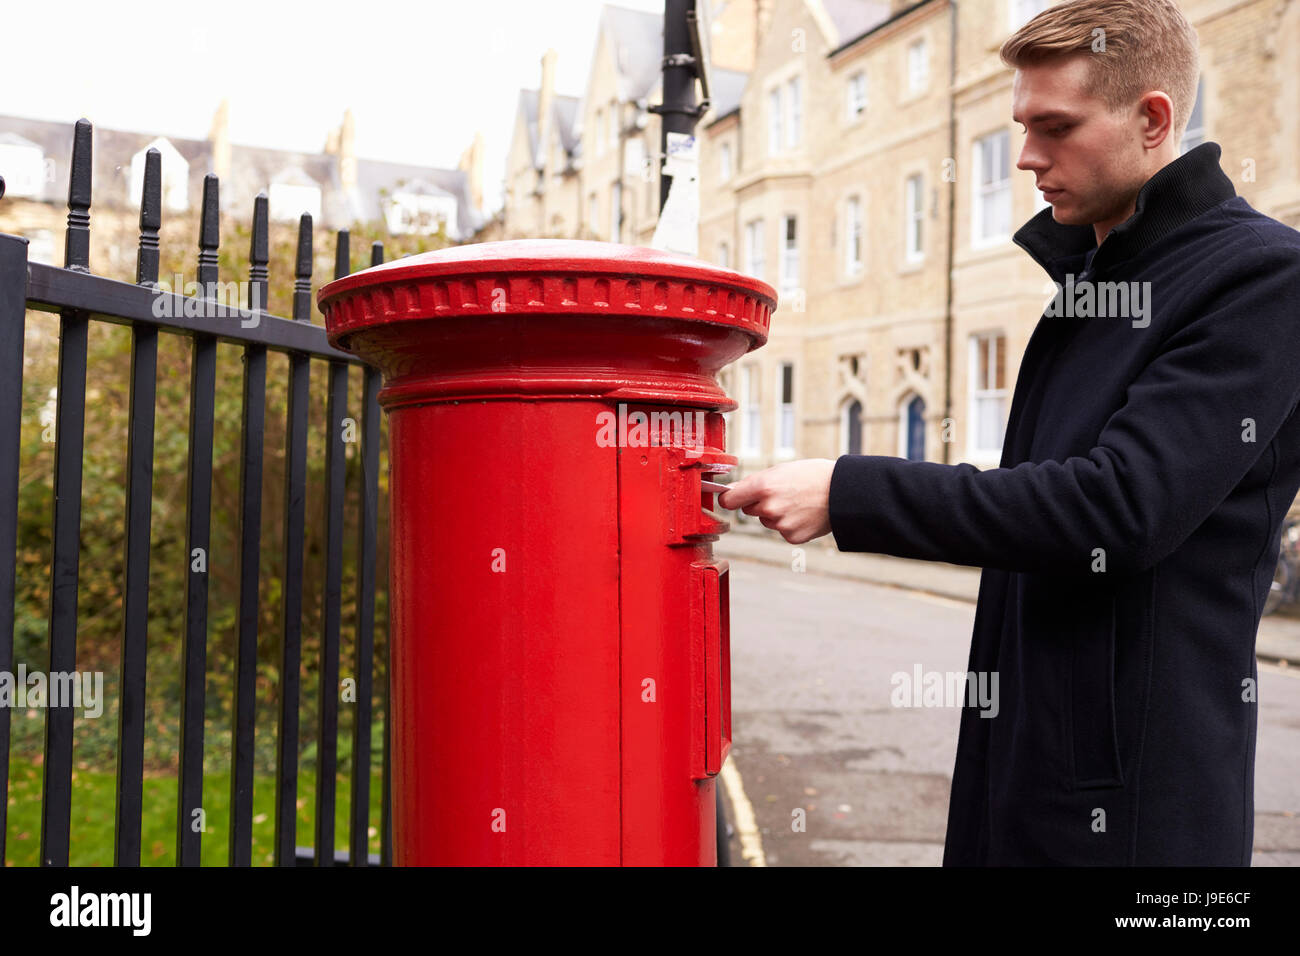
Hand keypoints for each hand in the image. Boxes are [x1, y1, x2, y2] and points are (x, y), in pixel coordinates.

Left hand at [717, 458, 836, 544]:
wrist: (844, 492)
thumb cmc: (814, 476)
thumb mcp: (782, 469)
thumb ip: (755, 481)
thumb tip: (732, 491)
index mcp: (763, 486)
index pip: (729, 500)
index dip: (730, 499)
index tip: (730, 499)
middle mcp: (768, 507)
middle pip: (748, 510)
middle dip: (759, 503)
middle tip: (781, 493)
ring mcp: (780, 524)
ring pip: (766, 520)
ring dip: (776, 514)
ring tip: (797, 502)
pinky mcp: (791, 537)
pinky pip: (781, 531)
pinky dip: (790, 524)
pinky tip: (804, 514)